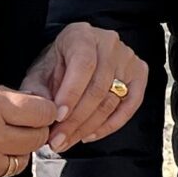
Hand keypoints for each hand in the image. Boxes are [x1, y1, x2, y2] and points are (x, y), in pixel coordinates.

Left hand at [22, 21, 149, 151]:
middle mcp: (108, 43)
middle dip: (76, 120)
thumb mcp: (39, 74)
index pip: (83, 65)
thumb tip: (43, 113)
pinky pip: (130, 106)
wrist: (74, 57)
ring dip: (88, 126)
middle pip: (98, 87)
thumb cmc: (56, 65)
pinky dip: (110, 125)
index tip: (57, 118)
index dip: (71, 94)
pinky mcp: (140, 73)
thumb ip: (37, 91)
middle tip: (58, 140)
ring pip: (112, 100)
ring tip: (68, 141)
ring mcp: (127, 58)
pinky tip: (90, 134)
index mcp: (81, 35)